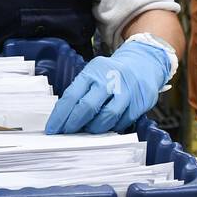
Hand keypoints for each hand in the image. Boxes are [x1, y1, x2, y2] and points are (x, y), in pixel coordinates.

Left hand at [45, 38, 172, 134]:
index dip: (60, 116)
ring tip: (87, 131)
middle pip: (87, 107)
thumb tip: (63, 118)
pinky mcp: (139, 103)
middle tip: (66, 134)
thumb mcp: (94, 74)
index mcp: (93, 71)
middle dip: (74, 124)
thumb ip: (81, 92)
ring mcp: (126, 91)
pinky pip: (122, 122)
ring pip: (106, 117)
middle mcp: (110, 79)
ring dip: (94, 128)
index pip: (72, 96)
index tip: (52, 129)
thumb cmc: (112, 73)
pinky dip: (112, 128)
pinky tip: (106, 127)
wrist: (144, 63)